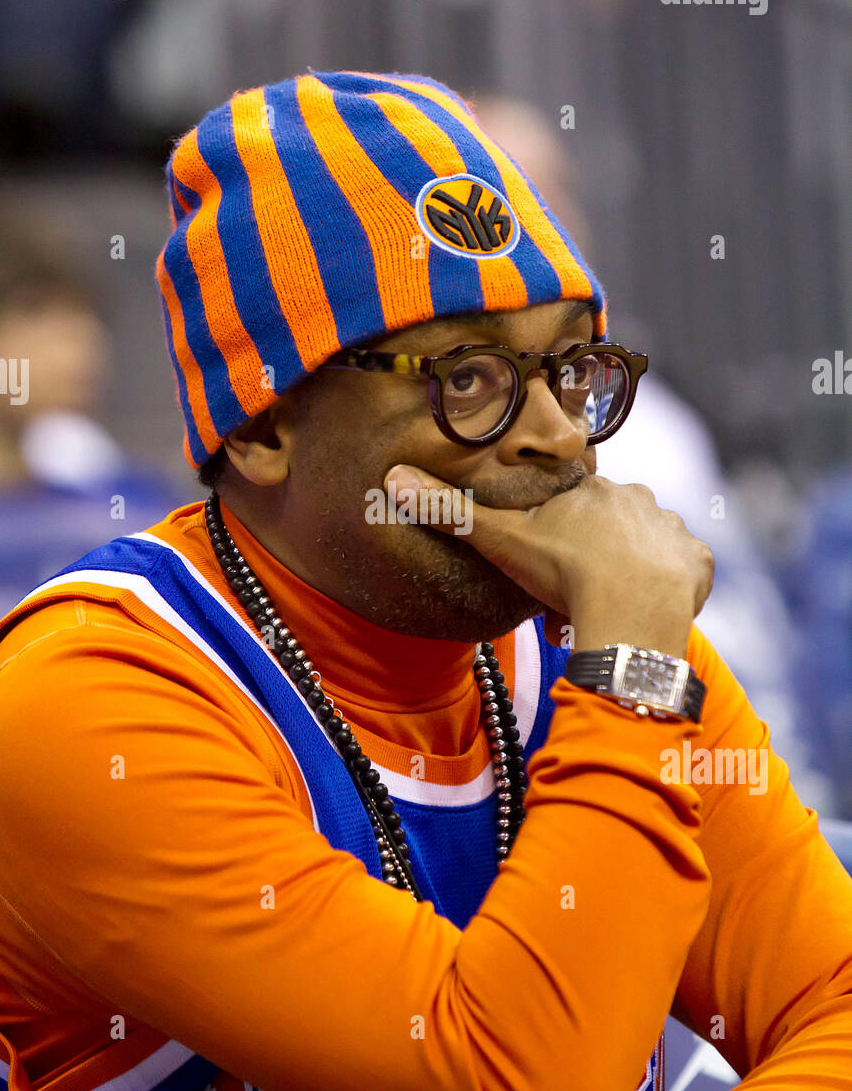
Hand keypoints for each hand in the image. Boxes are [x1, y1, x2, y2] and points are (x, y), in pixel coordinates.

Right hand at [384, 468, 713, 658]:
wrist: (627, 612)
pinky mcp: (699, 563)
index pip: (573, 508)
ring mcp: (673, 531)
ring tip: (608, 608)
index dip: (558, 541)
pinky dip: (669, 591)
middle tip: (574, 596)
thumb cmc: (562, 573)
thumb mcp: (498, 541)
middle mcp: (639, 498)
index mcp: (591, 489)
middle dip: (595, 557)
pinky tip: (647, 611)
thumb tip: (391, 478)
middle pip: (612, 527)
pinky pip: (684, 572)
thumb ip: (449, 511)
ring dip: (633, 572)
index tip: (549, 572)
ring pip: (649, 548)